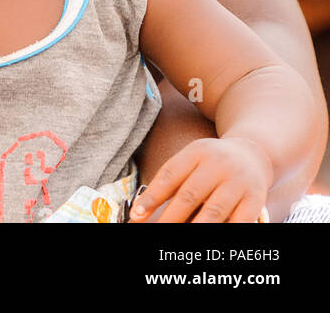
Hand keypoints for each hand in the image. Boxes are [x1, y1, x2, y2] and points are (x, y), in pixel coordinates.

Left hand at [129, 136, 272, 223]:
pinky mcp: (255, 199)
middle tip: (155, 232)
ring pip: (213, 211)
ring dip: (195, 228)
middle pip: (190, 195)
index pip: (170, 175)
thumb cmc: (213, 162)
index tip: (136, 215)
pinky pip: (239, 221)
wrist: (253, 153)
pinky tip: (212, 237)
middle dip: (170, 218)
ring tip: (179, 239)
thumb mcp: (192, 159)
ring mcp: (238, 182)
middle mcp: (218, 164)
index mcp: (197, 152)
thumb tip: (142, 209)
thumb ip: (171, 181)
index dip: (152, 197)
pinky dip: (225, 230)